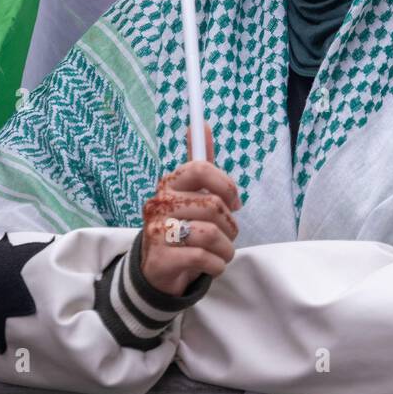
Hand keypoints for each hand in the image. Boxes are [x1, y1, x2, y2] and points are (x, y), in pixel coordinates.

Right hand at [140, 122, 240, 298]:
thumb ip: (201, 165)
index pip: (201, 168)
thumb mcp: (191, 195)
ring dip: (226, 248)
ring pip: (210, 233)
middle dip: (231, 226)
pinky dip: (217, 265)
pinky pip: (202, 257)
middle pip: (212, 206)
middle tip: (229, 236)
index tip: (235, 203)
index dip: (226, 185)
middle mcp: (159, 203)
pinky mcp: (160, 258)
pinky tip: (214, 265)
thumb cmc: (182, 226)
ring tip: (224, 253)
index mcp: (169, 184)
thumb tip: (202, 124)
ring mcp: (157, 231)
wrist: (157, 269)